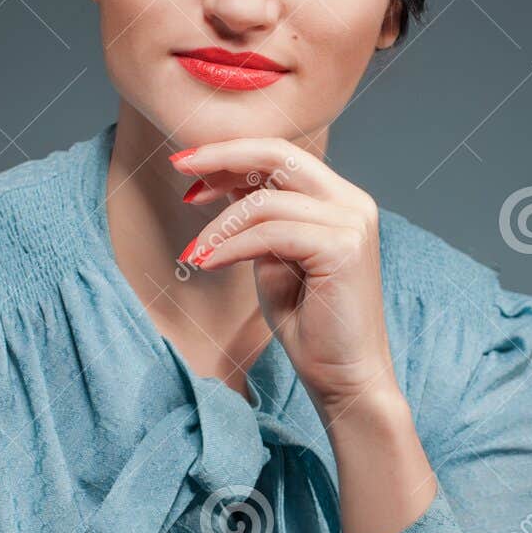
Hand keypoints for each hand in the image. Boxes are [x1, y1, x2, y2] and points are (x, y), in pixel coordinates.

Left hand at [170, 138, 395, 422]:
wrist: (345, 378)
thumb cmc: (310, 325)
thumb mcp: (275, 260)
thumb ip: (260, 222)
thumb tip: (226, 185)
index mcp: (341, 201)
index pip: (283, 156)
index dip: (232, 153)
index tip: (187, 165)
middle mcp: (353, 204)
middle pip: (279, 155)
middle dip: (222, 156)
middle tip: (178, 167)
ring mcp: (351, 224)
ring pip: (266, 200)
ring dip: (218, 226)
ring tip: (194, 254)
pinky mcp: (342, 249)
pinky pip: (270, 233)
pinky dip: (231, 246)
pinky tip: (206, 263)